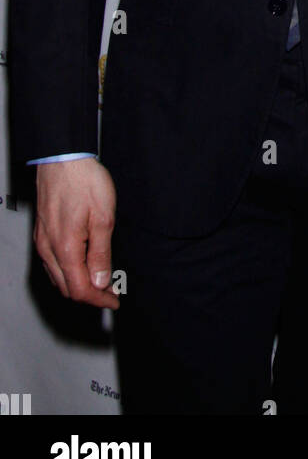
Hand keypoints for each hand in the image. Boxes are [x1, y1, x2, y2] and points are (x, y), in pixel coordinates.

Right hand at [34, 157, 119, 309]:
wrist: (63, 158)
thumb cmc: (83, 181)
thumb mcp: (104, 217)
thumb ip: (101, 253)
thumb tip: (101, 281)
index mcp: (65, 248)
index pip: (80, 289)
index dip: (99, 300)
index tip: (114, 300)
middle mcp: (49, 249)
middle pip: (67, 288)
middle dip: (89, 295)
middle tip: (111, 292)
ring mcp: (42, 241)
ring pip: (58, 278)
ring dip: (78, 284)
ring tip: (100, 280)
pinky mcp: (41, 233)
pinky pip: (52, 264)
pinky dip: (68, 272)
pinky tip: (82, 265)